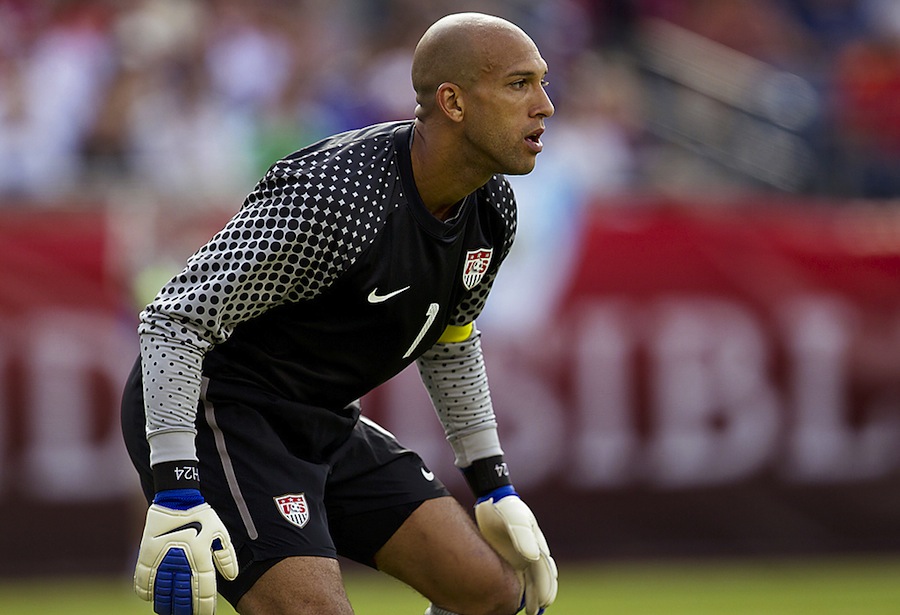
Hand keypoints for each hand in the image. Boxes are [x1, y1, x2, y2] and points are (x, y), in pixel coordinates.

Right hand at [134, 489, 238, 614]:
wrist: (176, 500)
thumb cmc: (202, 517)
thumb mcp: (220, 533)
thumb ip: (226, 556)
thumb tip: (231, 577)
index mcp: (200, 559)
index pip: (203, 593)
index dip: (205, 607)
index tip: (206, 614)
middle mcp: (181, 564)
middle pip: (181, 598)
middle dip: (185, 610)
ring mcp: (161, 561)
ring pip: (162, 595)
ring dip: (166, 605)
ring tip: (170, 610)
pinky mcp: (146, 557)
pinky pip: (142, 583)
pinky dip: (147, 593)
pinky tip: (152, 597)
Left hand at [474, 486, 557, 614]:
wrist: (492, 501)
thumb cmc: (507, 510)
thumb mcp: (516, 520)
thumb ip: (524, 538)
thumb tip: (533, 558)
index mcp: (537, 546)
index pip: (545, 570)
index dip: (546, 586)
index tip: (545, 600)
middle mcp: (532, 554)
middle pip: (541, 578)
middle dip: (542, 595)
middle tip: (537, 610)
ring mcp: (520, 557)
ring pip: (530, 580)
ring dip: (533, 595)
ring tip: (532, 610)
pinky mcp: (507, 559)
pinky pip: (516, 577)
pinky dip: (519, 589)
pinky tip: (515, 600)